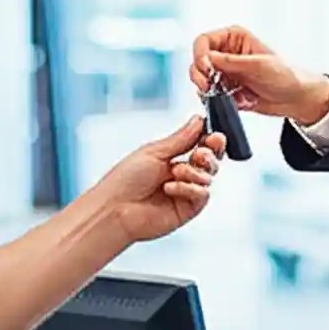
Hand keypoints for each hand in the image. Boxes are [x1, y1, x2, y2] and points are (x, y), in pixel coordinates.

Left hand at [95, 116, 225, 243]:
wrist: (115, 209)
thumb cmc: (125, 180)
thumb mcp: (155, 151)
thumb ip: (182, 138)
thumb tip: (199, 120)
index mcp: (172, 158)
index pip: (201, 145)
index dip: (210, 140)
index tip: (214, 135)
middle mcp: (181, 174)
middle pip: (210, 161)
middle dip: (209, 154)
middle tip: (200, 154)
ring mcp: (185, 192)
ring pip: (209, 177)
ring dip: (195, 172)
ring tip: (176, 172)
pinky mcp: (188, 209)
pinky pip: (203, 195)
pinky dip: (189, 188)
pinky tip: (171, 188)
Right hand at [191, 25, 328, 124]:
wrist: (298, 99)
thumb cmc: (287, 75)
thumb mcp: (259, 65)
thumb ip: (231, 62)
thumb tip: (207, 59)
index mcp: (234, 37)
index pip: (203, 41)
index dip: (200, 55)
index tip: (207, 69)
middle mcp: (227, 53)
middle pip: (197, 61)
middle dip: (200, 75)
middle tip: (209, 87)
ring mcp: (226, 73)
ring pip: (201, 80)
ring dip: (210, 90)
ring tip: (228, 95)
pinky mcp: (227, 91)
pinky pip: (210, 96)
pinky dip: (220, 101)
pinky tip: (240, 102)